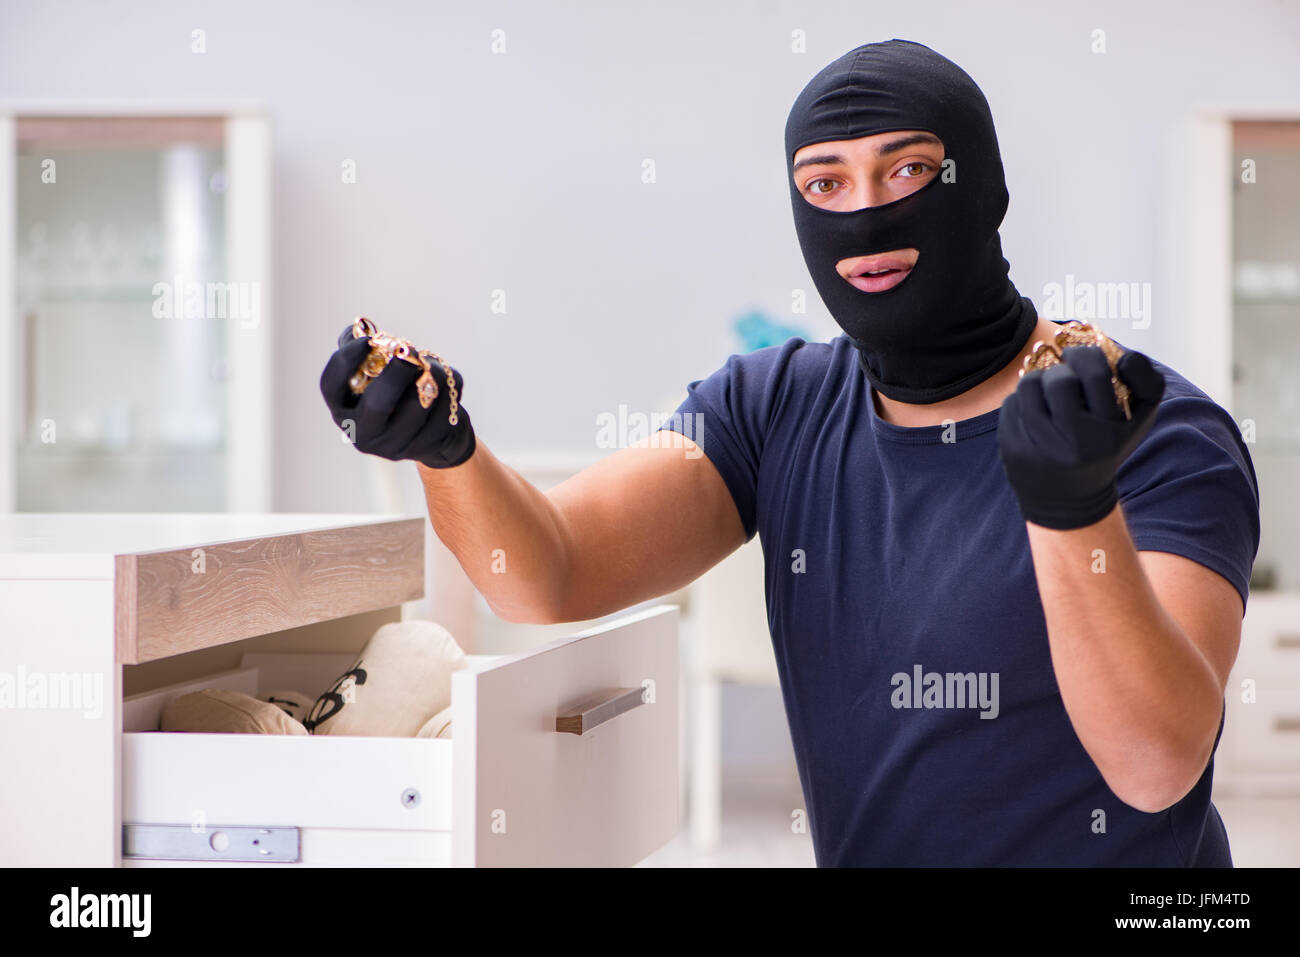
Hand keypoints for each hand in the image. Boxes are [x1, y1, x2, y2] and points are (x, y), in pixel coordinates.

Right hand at [319, 323, 475, 468]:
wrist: (433, 432)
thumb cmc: (397, 393)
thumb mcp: (375, 372)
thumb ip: (364, 348)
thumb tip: (362, 328)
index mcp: (344, 411)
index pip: (330, 386)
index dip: (347, 360)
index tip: (368, 341)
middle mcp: (363, 434)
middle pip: (378, 403)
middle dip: (397, 372)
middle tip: (410, 351)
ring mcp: (395, 446)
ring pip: (417, 405)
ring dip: (430, 374)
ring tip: (431, 364)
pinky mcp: (425, 448)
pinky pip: (442, 411)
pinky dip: (449, 390)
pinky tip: (447, 384)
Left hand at [997, 344, 1165, 529]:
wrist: (1068, 499)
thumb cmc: (1106, 447)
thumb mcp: (1139, 420)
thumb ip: (1146, 381)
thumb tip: (1122, 355)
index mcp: (1107, 434)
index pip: (1094, 373)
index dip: (1085, 355)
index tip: (1080, 357)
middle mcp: (1072, 442)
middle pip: (1059, 379)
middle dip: (1062, 369)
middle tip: (1065, 373)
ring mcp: (1038, 445)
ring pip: (1029, 384)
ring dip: (1039, 379)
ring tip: (1048, 390)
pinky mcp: (1011, 446)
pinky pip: (1011, 402)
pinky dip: (1023, 399)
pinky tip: (1034, 413)